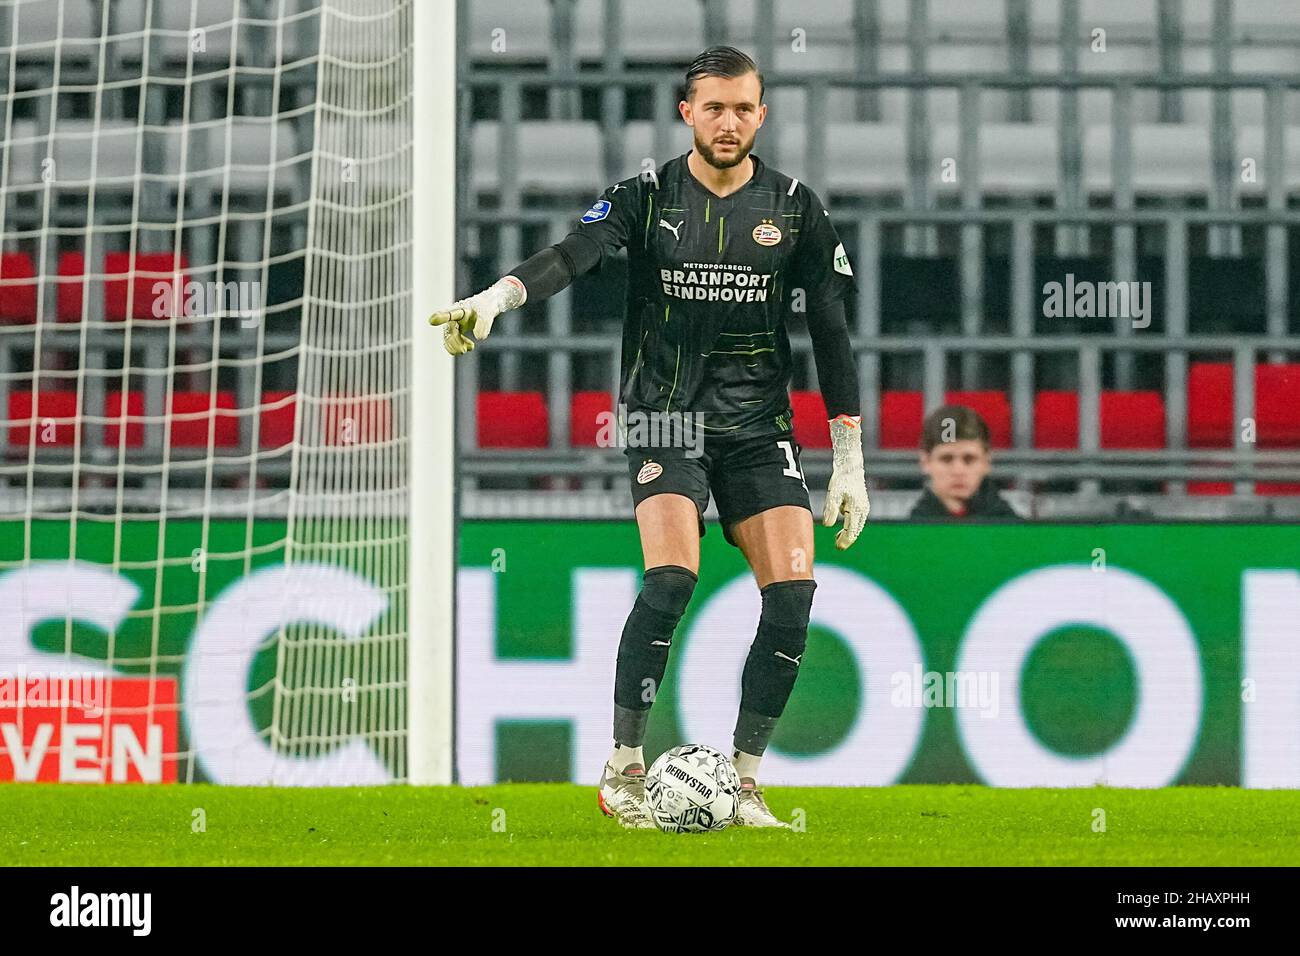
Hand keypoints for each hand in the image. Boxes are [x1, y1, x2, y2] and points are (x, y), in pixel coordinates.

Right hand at [429, 276, 525, 354]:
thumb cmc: (484, 308)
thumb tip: (479, 337)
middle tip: (463, 351)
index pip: (449, 313)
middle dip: (454, 342)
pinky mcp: (455, 333)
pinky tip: (471, 346)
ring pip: (448, 339)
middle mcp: (452, 317)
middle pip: (448, 331)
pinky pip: (452, 343)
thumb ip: (484, 323)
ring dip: (456, 347)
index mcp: (459, 309)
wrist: (485, 308)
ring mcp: (452, 325)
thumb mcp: (487, 313)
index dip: (441, 317)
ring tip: (468, 348)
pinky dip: (459, 347)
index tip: (432, 320)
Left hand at [823, 414, 869, 548]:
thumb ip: (831, 510)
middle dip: (847, 539)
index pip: (852, 531)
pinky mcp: (861, 504)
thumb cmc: (841, 479)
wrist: (850, 466)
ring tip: (837, 540)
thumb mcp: (833, 494)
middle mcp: (863, 510)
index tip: (838, 547)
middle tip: (837, 547)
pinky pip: (856, 520)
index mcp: (857, 509)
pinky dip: (850, 526)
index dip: (846, 541)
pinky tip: (842, 529)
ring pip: (857, 526)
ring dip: (849, 533)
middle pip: (856, 530)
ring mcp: (863, 507)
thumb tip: (828, 525)